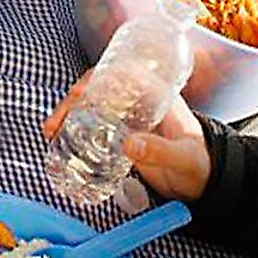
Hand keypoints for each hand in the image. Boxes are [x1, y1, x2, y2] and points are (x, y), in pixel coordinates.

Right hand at [43, 73, 212, 201]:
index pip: (119, 74)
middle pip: (98, 89)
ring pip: (91, 107)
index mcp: (155, 95)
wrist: (206, 182)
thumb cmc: (201, 164)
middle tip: (56, 122)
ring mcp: (127, 120)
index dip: (94, 79)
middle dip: (72, 101)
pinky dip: (74, 132)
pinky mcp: (121, 138)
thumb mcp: (183, 157)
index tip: (77, 95)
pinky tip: (61, 142)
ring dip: (68, 116)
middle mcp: (137, 103)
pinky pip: (93, 128)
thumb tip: (129, 144)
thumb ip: (160, 151)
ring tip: (52, 133)